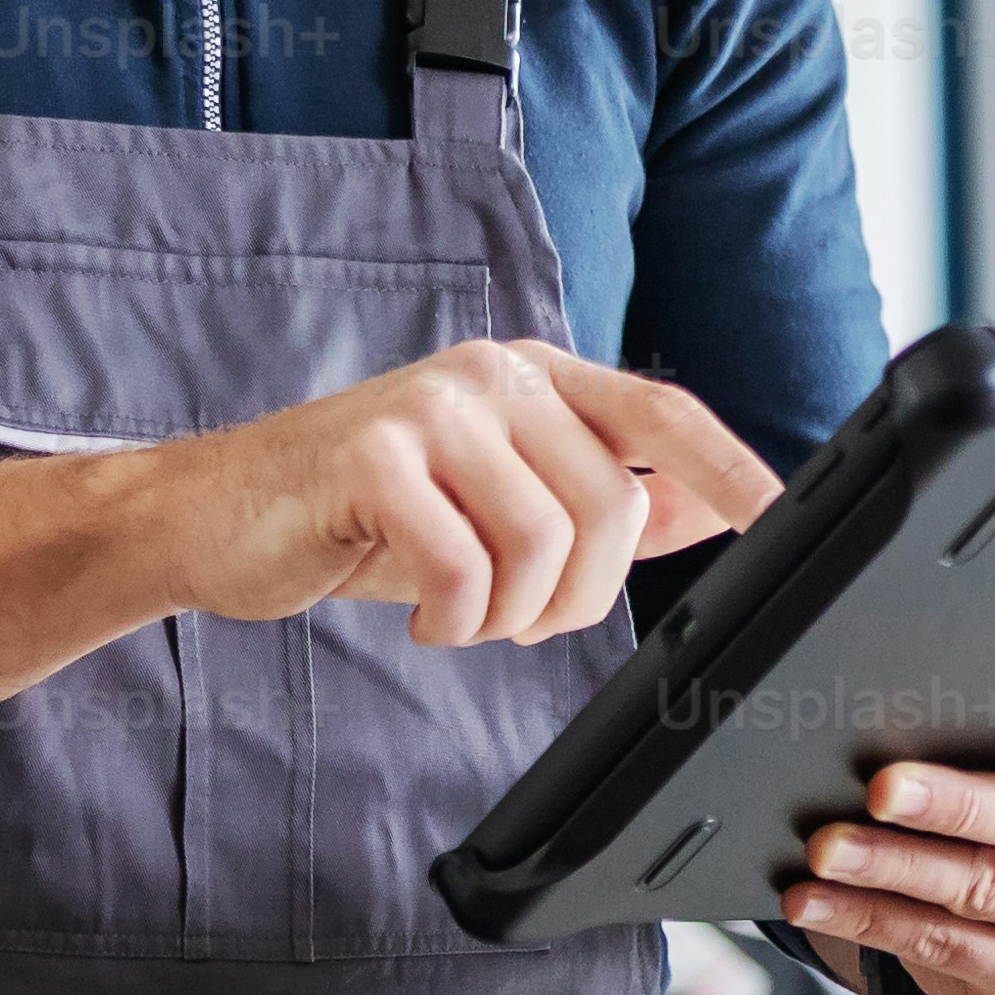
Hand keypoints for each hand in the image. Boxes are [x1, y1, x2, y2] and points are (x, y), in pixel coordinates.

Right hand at [148, 339, 784, 645]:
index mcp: (534, 378)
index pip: (662, 413)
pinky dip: (455, 618)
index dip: (731, 469)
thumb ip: (598, 499)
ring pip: (545, 541)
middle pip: (612, 507)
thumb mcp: (493, 501)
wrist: (213, 515)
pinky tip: (423, 615)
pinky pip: (466, 566)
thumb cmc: (361, 515)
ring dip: (512, 615)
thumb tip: (710, 507)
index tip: (781, 520)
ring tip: (461, 613)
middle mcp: (494, 376)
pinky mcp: (372, 456)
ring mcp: (431, 408)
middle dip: (579, 599)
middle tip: (515, 618)